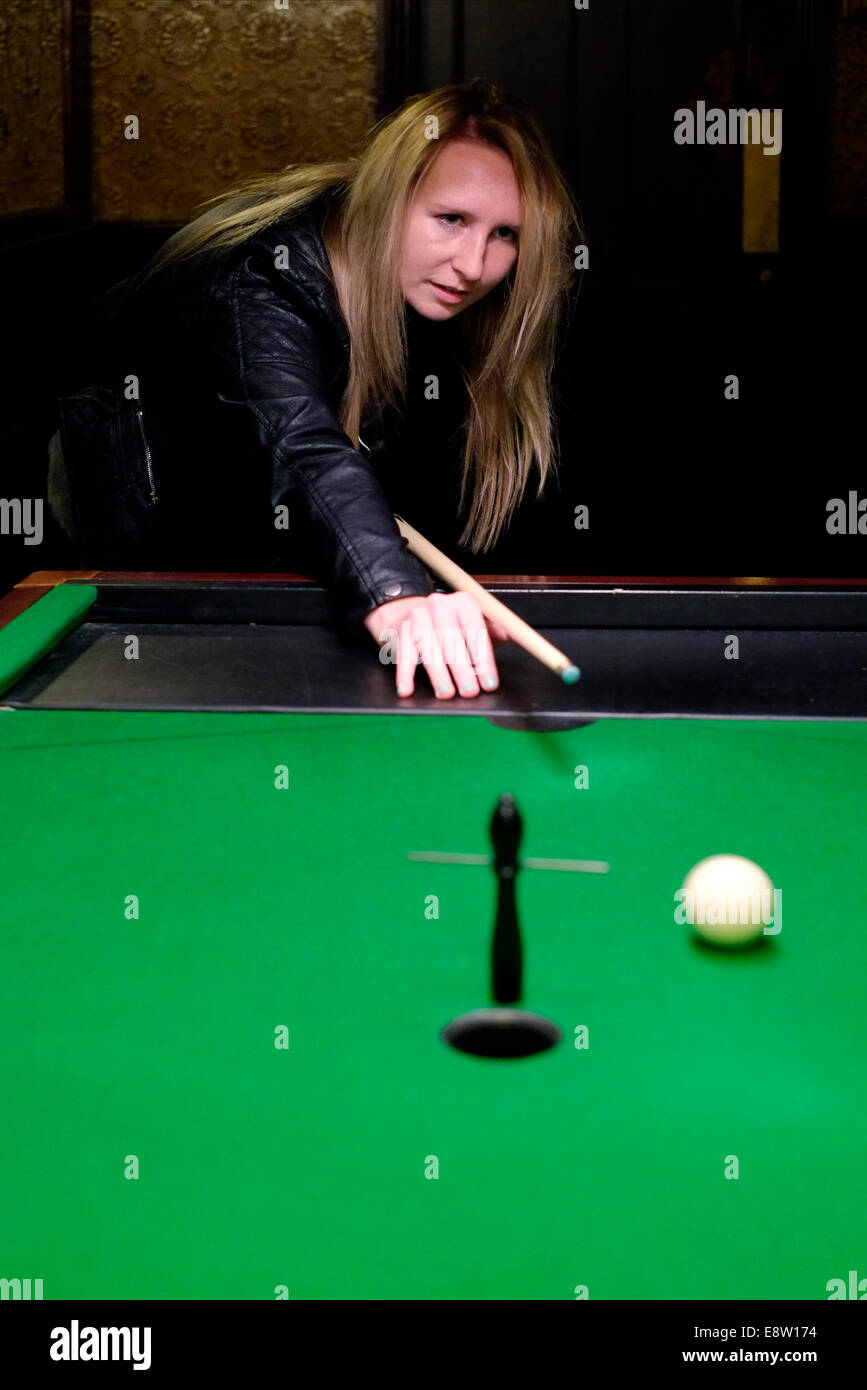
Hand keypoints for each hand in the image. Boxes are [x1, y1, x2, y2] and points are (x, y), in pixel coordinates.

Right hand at [363, 591, 508, 698]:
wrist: (409, 611)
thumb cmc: (449, 624)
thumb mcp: (473, 623)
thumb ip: (493, 631)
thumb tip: (516, 635)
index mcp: (464, 603)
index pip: (476, 633)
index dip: (484, 660)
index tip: (489, 682)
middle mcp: (440, 605)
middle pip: (453, 641)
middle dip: (463, 670)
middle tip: (470, 691)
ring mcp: (418, 616)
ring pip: (429, 649)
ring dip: (438, 674)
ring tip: (446, 693)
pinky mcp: (401, 630)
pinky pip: (404, 655)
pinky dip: (405, 674)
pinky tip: (407, 689)